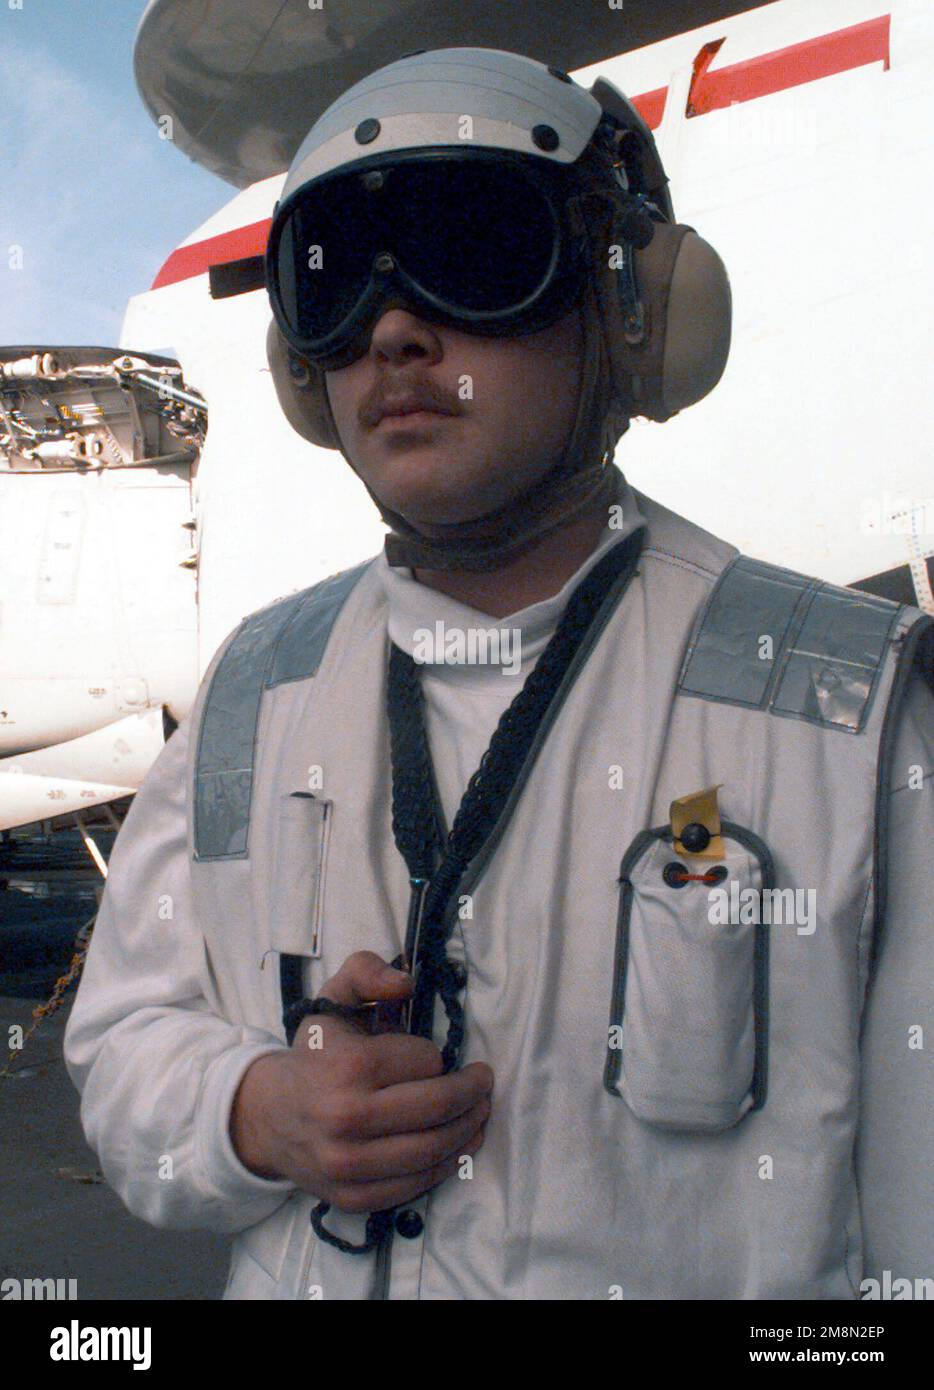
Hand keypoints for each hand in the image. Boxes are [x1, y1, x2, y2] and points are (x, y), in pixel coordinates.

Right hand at [230, 950, 492, 1211]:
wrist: (269, 1116)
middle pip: (439, 1108)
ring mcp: (349, 1163)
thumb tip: (407, 982)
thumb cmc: (315, 1054)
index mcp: (348, 1065)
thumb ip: (368, 973)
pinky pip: (415, 1185)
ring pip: (433, 1150)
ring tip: (480, 1113)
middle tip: (484, 1083)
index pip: (426, 1062)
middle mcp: (347, 1117)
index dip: (435, 1056)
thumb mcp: (335, 999)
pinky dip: (446, 1165)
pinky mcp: (353, 1196)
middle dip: (472, 1093)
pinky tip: (458, 1145)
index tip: (429, 1057)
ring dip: (469, 1129)